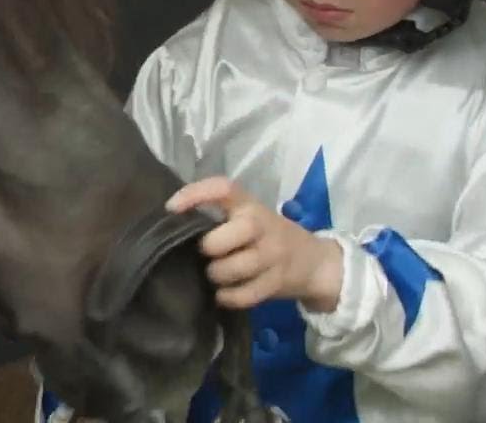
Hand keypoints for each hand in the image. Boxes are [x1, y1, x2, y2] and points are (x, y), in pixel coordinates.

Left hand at [165, 176, 343, 311]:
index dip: (195, 194)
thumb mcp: (249, 217)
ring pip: (237, 266)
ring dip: (217, 275)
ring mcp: (273, 254)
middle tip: (205, 254)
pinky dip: (229, 297)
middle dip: (211, 246)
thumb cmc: (267, 236)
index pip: (224, 188)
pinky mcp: (277, 282)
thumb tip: (173, 225)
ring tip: (213, 276)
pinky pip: (246, 294)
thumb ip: (220, 217)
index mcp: (250, 205)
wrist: (314, 262)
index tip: (171, 208)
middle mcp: (263, 225)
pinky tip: (223, 295)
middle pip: (237, 230)